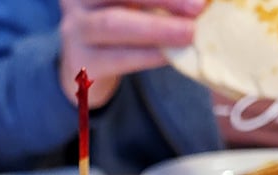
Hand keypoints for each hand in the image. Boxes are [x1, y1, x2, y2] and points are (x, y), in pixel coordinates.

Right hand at [58, 0, 204, 107]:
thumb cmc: (121, 19)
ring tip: (189, 33)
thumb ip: (157, 1)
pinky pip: (117, 59)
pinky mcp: (81, 63)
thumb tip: (201, 3)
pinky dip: (148, 56)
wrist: (88, 64)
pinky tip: (170, 55)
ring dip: (156, 29)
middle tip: (199, 6)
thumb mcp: (134, 2)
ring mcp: (75, 31)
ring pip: (114, 24)